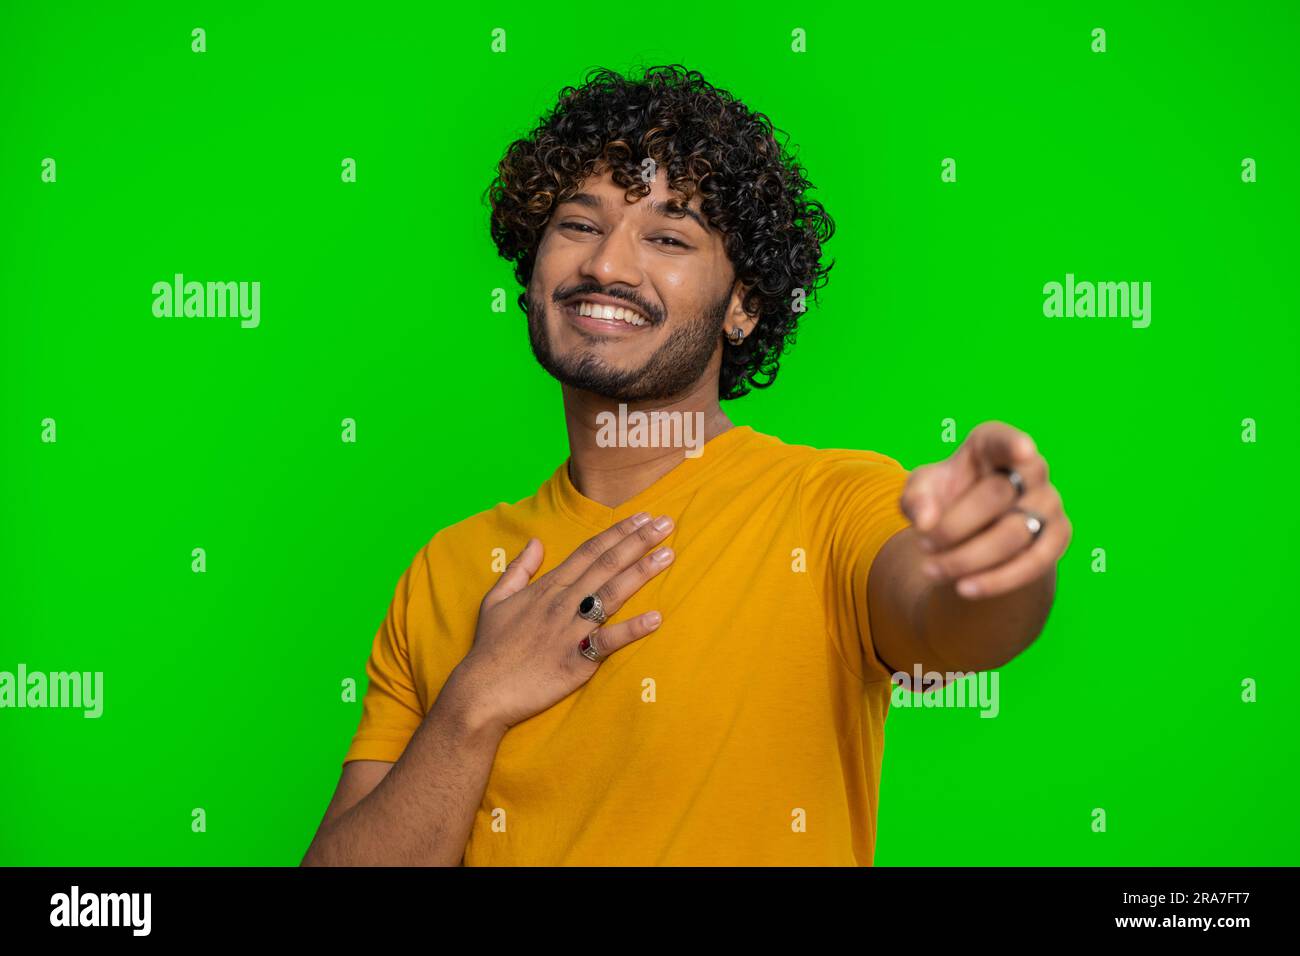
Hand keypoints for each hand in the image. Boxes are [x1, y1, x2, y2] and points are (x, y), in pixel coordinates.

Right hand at [454, 512, 675, 731]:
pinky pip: (607, 642)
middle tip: (666, 523)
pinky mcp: (575, 660)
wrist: (481, 692)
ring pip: (611, 594)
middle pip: (606, 565)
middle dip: (638, 542)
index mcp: (547, 587)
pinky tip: (656, 617)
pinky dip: (632, 630)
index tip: (641, 517)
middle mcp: (562, 603)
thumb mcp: (495, 600)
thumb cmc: (490, 648)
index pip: (589, 552)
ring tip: (668, 554)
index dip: (617, 532)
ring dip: (642, 572)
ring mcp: (570, 631)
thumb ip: (518, 569)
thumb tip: (535, 542)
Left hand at [898, 421, 1070, 599]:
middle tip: (922, 546)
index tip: (1023, 451)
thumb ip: (915, 499)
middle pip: (996, 495)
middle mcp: (1031, 468)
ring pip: (1015, 533)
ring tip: (932, 571)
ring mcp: (1049, 501)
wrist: (968, 531)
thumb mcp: (918, 493)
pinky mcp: (1057, 536)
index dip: (1014, 445)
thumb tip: (925, 521)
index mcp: (992, 445)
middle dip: (954, 526)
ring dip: (969, 557)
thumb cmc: (941, 498)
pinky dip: (997, 579)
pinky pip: (1034, 562)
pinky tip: (965, 589)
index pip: (1003, 440)